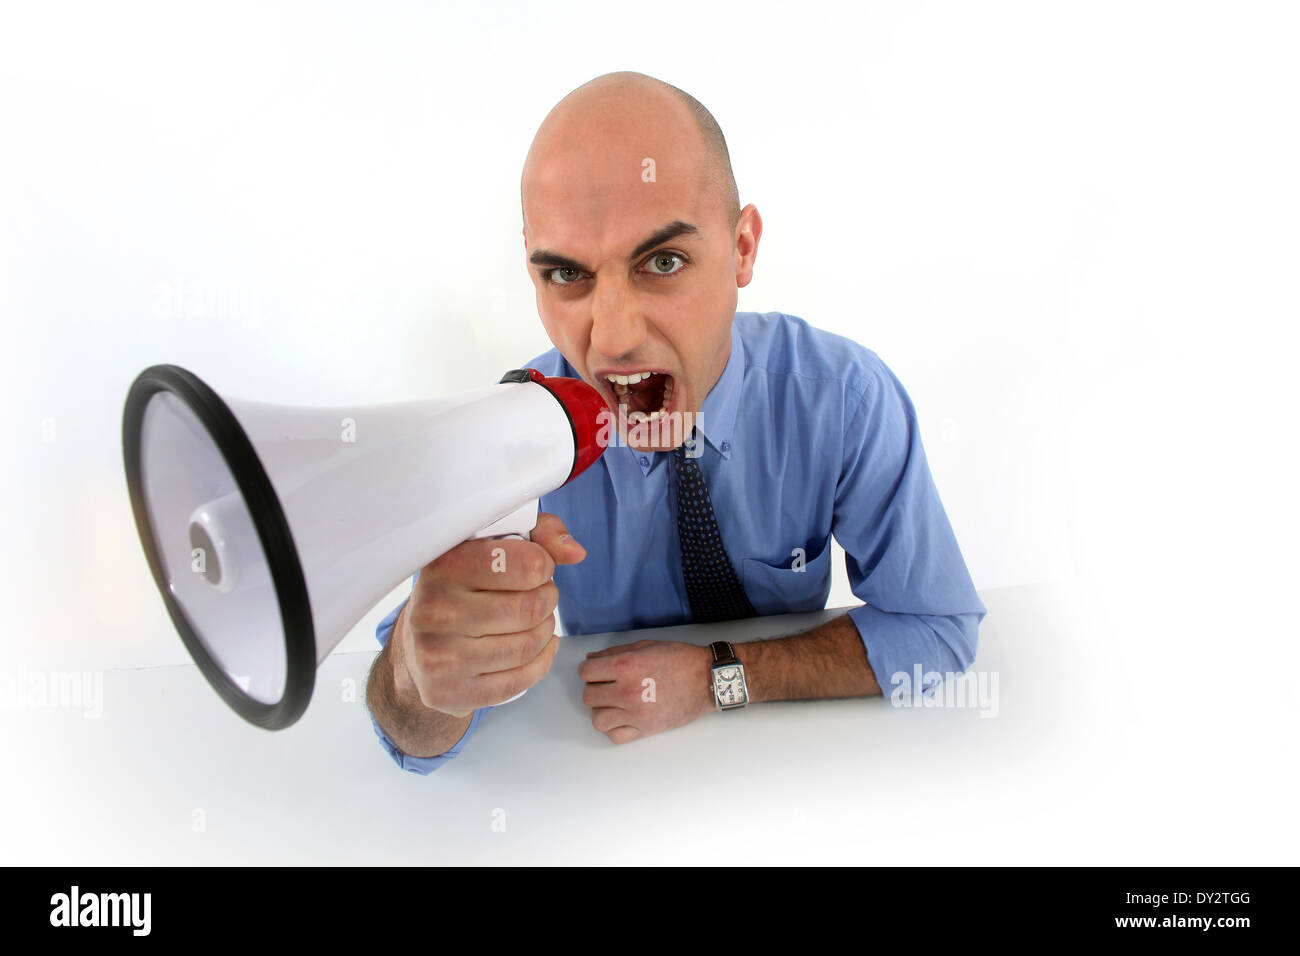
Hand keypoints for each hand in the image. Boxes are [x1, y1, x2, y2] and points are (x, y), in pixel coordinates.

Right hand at [397, 512, 585, 716]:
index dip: (544, 565)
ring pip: (527, 646)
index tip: (536, 567)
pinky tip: (535, 649)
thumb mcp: (495, 546)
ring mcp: (438, 656)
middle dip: (547, 599)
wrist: (419, 645)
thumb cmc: (464, 588)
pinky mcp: (447, 692)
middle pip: (531, 608)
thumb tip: (575, 552)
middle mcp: (434, 610)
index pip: (527, 564)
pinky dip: (539, 663)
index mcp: (444, 565)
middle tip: (540, 596)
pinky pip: (518, 681)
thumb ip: (539, 535)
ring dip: (545, 631)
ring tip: (536, 621)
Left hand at [578, 639, 714, 744]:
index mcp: (627, 666)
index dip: (589, 669)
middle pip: (588, 696)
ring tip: (614, 703)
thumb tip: (591, 659)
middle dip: (594, 689)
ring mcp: (636, 714)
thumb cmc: (680, 660)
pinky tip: (623, 717)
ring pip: (597, 719)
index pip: (586, 672)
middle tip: (607, 685)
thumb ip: (615, 652)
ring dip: (602, 710)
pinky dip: (614, 728)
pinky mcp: (646, 729)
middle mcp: (628, 691)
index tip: (596, 671)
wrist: (707, 680)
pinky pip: (615, 736)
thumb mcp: (646, 646)